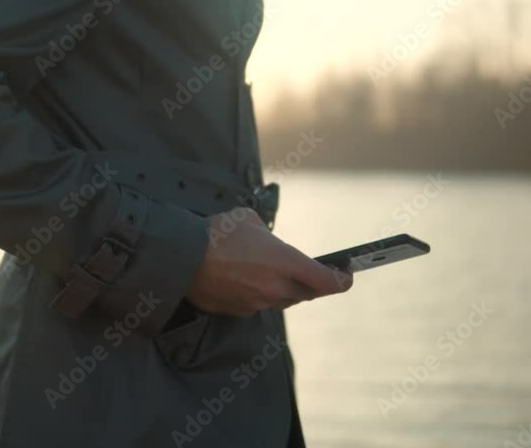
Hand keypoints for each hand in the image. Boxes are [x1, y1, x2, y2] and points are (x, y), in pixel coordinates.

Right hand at [186, 207, 352, 316]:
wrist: (182, 258)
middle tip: (313, 273)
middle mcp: (277, 288)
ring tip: (270, 272)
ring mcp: (257, 303)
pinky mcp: (238, 311)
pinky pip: (257, 304)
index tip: (348, 275)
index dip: (342, 280)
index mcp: (286, 263)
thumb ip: (267, 235)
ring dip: (284, 289)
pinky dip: (258, 294)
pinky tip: (243, 279)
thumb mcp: (250, 220)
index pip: (327, 281)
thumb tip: (267, 244)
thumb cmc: (218, 233)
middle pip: (307, 294)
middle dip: (313, 284)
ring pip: (282, 300)